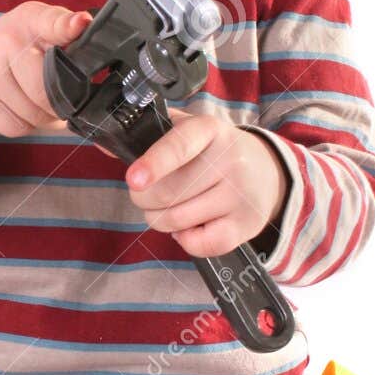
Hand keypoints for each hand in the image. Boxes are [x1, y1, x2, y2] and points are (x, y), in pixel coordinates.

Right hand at [0, 2, 92, 137]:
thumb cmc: (13, 44)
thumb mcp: (38, 25)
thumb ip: (64, 28)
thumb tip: (84, 25)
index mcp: (29, 21)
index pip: (51, 22)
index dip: (68, 25)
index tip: (81, 23)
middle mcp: (5, 44)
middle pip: (48, 91)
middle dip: (62, 102)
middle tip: (62, 95)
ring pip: (35, 115)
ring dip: (45, 117)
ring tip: (39, 101)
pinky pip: (17, 127)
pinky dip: (26, 125)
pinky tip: (22, 110)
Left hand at [123, 112, 288, 258]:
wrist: (267, 171)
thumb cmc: (212, 151)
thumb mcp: (186, 131)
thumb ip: (147, 135)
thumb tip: (107, 145)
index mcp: (208, 130)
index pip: (179, 146)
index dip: (154, 164)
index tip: (134, 179)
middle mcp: (229, 159)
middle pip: (166, 193)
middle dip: (144, 199)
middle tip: (148, 194)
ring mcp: (240, 194)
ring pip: (176, 221)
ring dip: (161, 219)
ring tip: (173, 207)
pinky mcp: (245, 225)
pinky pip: (198, 244)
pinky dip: (185, 239)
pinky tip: (192, 224)